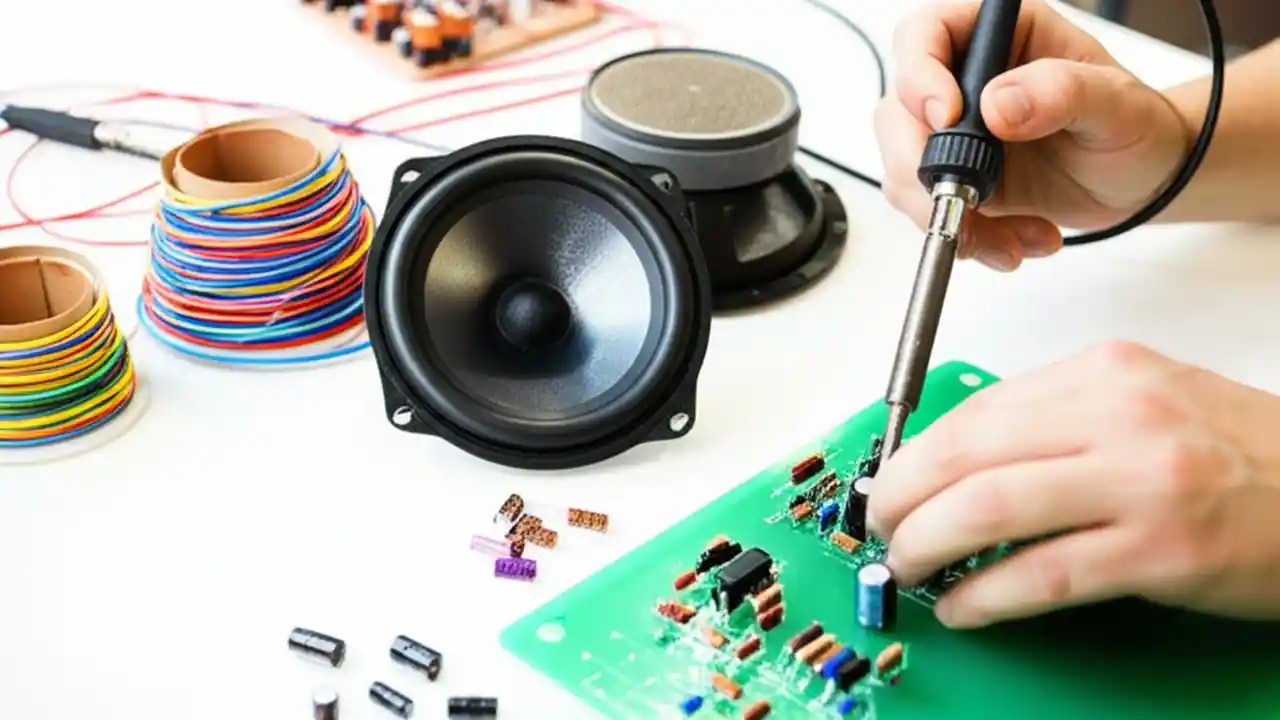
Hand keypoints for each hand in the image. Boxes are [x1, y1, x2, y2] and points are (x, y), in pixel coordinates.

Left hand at [867, 341, 1279, 627]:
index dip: (910, 455)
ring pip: (988, 510)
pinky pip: (1041, 577)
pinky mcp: (1161, 553)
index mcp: (1106, 372)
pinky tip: (965, 607)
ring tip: (909, 567)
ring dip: (927, 545)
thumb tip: (959, 459)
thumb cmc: (1242, 454)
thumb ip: (1058, 419)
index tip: (886, 483)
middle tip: (881, 528)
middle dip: (900, 497)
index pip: (975, 411)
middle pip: (965, 454)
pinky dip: (985, 597)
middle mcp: (1118, 415)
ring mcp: (1141, 483)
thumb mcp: (1146, 402)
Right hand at [875, 0, 1188, 270]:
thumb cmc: (1136, 128)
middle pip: (898, 111)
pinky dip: (967, 236)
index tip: (946, 117)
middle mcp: (965, 79)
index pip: (926, 35)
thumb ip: (1061, 93)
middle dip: (922, 168)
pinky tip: (1013, 241)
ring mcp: (954, 134)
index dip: (920, 74)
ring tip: (1011, 238)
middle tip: (964, 200)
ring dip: (947, 212)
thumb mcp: (1116, 105)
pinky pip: (928, 209)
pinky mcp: (954, 180)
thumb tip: (999, 104)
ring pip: (905, 169)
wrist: (1142, 183)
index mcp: (1000, 36)